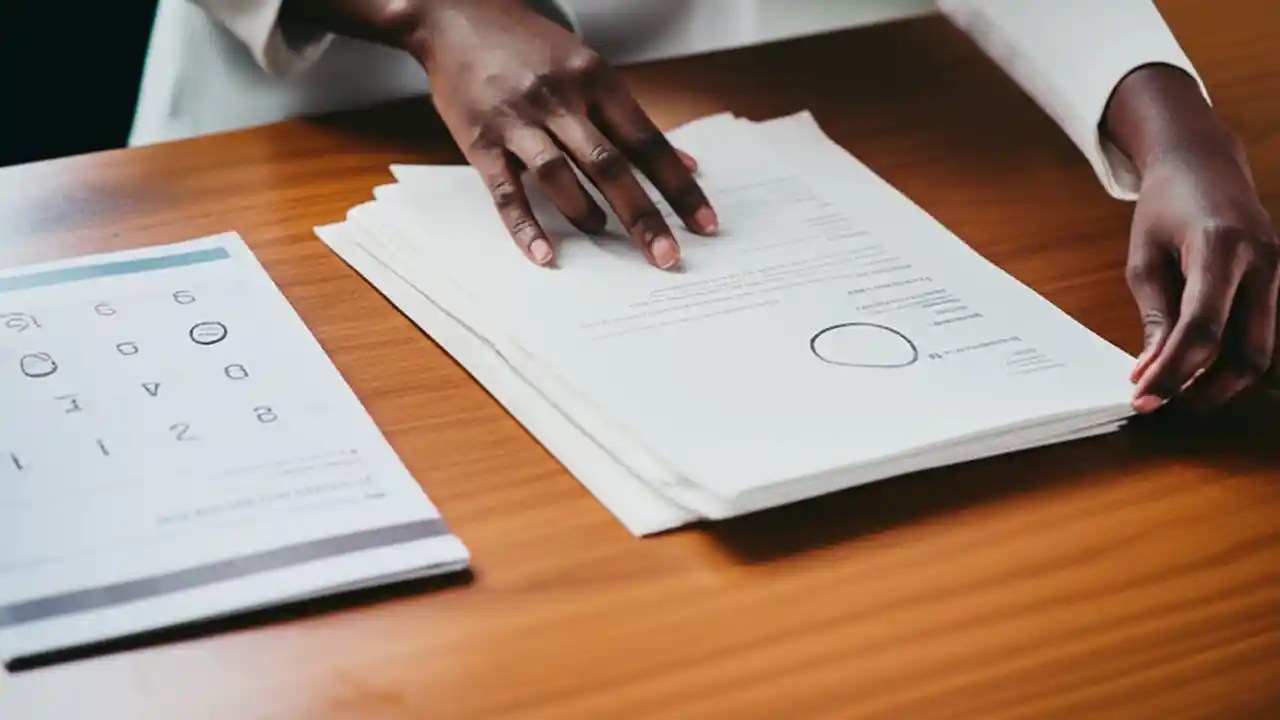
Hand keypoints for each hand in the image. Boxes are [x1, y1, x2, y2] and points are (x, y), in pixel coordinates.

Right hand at [416, 0, 716, 267]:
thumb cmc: (531, 49)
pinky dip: (525, 225)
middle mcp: (560, 98)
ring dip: (587, 213)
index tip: (704, 224)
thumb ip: (631, 120)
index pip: (647, 141)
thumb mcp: (588, 69)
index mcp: (595, 79)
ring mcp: (518, 119)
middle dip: (643, 215)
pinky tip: (544, 254)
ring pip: (559, 173)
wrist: (457, 15)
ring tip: (606, 238)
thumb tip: (687, 164)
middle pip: (610, 164)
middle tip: (666, 257)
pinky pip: (505, 189)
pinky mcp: (480, 140)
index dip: (678, 186)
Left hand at [1107, 67, 1277, 412]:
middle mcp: (1263, 261)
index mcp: (1221, 247)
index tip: (1142, 398)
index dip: (1172, 372)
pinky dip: (1233, 358)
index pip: (1202, 328)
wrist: (1204, 161)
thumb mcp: (1144, 259)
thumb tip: (1150, 372)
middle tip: (1160, 402)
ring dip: (1222, 380)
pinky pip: (1262, 333)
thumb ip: (1154, 316)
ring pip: (1262, 350)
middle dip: (1204, 388)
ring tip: (1177, 390)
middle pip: (1246, 351)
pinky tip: (1199, 368)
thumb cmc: (1164, 207)